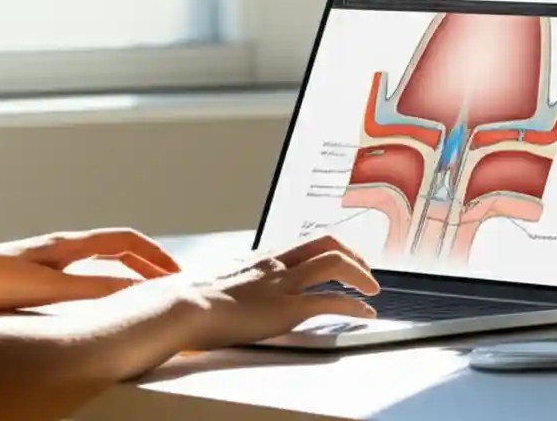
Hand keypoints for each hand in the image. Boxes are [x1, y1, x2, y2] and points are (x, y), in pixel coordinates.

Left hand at [0, 228, 181, 312]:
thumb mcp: (48, 287)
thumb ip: (92, 287)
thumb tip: (137, 289)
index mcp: (67, 245)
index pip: (124, 240)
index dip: (155, 255)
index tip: (179, 274)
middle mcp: (60, 249)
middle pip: (116, 249)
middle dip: (147, 263)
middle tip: (172, 285)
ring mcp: (46, 262)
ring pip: (99, 262)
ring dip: (127, 273)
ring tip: (145, 293)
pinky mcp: (32, 278)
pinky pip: (81, 276)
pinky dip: (103, 285)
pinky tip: (99, 303)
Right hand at [179, 234, 380, 349]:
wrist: (184, 307)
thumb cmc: (189, 300)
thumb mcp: (214, 282)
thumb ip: (228, 283)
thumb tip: (218, 292)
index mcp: (260, 259)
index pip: (302, 244)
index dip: (328, 249)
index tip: (340, 259)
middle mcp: (275, 264)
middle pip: (326, 243)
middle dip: (352, 254)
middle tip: (365, 269)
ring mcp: (283, 284)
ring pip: (335, 264)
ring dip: (360, 275)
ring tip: (372, 290)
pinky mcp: (287, 308)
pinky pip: (332, 301)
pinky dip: (356, 306)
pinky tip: (366, 313)